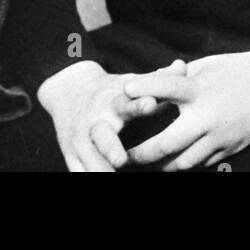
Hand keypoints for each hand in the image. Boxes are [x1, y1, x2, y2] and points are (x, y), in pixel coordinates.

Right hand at [37, 58, 185, 171]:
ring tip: (115, 178)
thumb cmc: (109, 91)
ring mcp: (80, 141)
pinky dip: (91, 177)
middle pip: (101, 136)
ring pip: (90, 161)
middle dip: (110, 148)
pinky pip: (80, 172)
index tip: (151, 104)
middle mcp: (95, 122)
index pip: (126, 102)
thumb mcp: (130, 82)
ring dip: (101, 171)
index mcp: (113, 103)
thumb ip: (156, 79)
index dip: (139, 104)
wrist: (68, 91)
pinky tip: (104, 183)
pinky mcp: (71, 156)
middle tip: (121, 160)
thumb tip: (182, 67)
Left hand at [122, 35, 249, 170]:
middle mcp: (207, 116)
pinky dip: (185, 164)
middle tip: (125, 156)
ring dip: (162, 166)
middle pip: (166, 143)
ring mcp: (219, 136)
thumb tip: (153, 85)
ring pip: (183, 163)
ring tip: (146, 165)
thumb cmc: (238, 68)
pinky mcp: (230, 148)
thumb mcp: (207, 65)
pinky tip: (172, 163)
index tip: (123, 91)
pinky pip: (202, 164)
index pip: (164, 87)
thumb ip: (180, 77)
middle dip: (141, 154)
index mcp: (199, 89)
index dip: (142, 88)